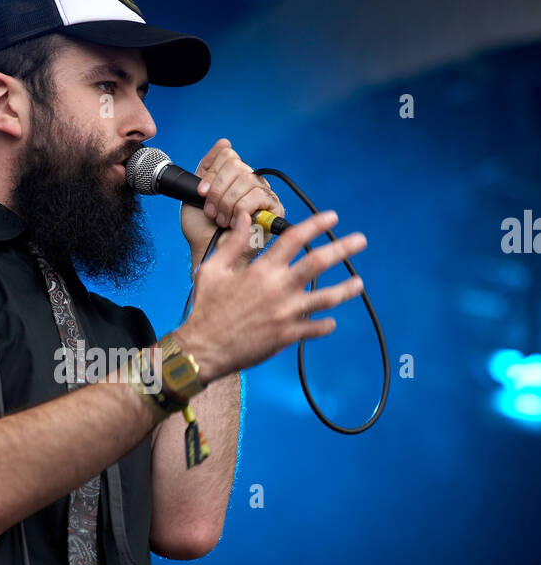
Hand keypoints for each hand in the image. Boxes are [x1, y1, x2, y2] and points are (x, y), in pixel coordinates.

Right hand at [177, 209, 366, 383]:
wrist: (203, 348)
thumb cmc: (205, 307)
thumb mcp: (213, 269)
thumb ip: (233, 242)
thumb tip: (245, 217)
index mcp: (261, 270)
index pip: (294, 238)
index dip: (316, 225)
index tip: (332, 217)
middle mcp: (278, 288)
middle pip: (318, 262)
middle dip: (342, 248)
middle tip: (361, 241)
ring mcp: (285, 313)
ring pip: (326, 298)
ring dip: (346, 289)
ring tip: (359, 283)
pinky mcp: (286, 336)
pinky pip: (315, 329)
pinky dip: (325, 325)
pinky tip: (330, 321)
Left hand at [180, 138, 285, 268]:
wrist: (207, 251)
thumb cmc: (201, 229)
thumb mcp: (194, 193)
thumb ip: (206, 168)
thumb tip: (224, 142)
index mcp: (233, 176)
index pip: (228, 155)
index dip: (212, 174)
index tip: (201, 194)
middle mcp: (250, 182)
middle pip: (237, 165)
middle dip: (218, 192)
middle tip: (212, 212)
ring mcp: (264, 194)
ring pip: (246, 180)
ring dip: (227, 203)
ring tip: (222, 220)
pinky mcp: (275, 209)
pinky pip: (257, 196)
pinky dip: (241, 209)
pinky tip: (236, 222)